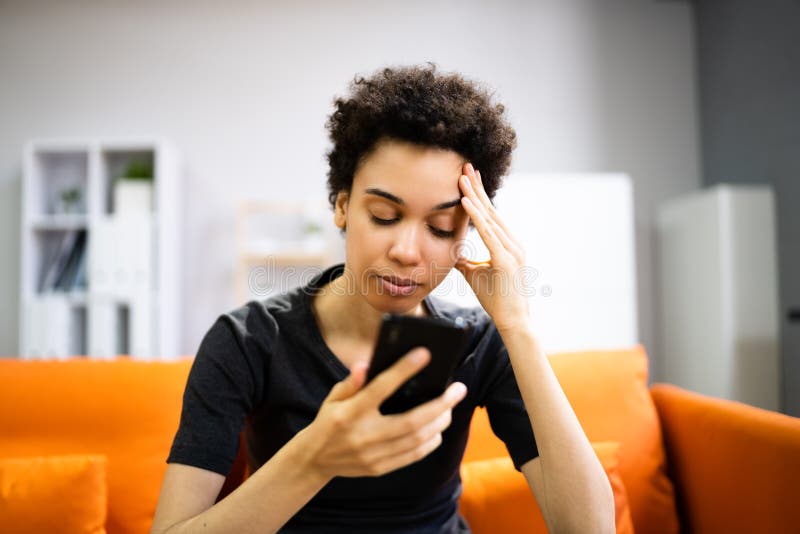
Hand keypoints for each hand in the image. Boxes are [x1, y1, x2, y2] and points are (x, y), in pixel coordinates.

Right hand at [300, 348, 467, 478]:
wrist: (314, 459)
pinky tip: (439, 428)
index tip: (424, 354)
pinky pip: (413, 456)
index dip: (403, 371)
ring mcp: (373, 455)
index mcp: (350, 413)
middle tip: (458, 389)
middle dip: (440, 404)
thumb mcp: (333, 397)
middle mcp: (364, 435)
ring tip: (451, 406)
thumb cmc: (329, 421)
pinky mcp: (380, 468)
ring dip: (440, 422)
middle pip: (411, 421)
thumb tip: (366, 364)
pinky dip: (430, 442)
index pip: (380, 388)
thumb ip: (351, 382)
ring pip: (417, 440)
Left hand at [454, 162, 531, 332]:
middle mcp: (513, 243)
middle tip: (465, 166)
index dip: (479, 195)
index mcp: (508, 245)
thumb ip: (466, 260)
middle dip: (477, 188)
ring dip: (474, 196)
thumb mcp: (476, 275)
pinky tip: (465, 202)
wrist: (513, 321)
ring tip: (461, 178)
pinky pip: (488, 233)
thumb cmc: (497, 299)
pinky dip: (476, 216)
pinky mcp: (506, 259)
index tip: (468, 178)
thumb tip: (453, 252)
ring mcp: (512, 250)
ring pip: (489, 218)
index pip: (491, 215)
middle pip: (491, 210)